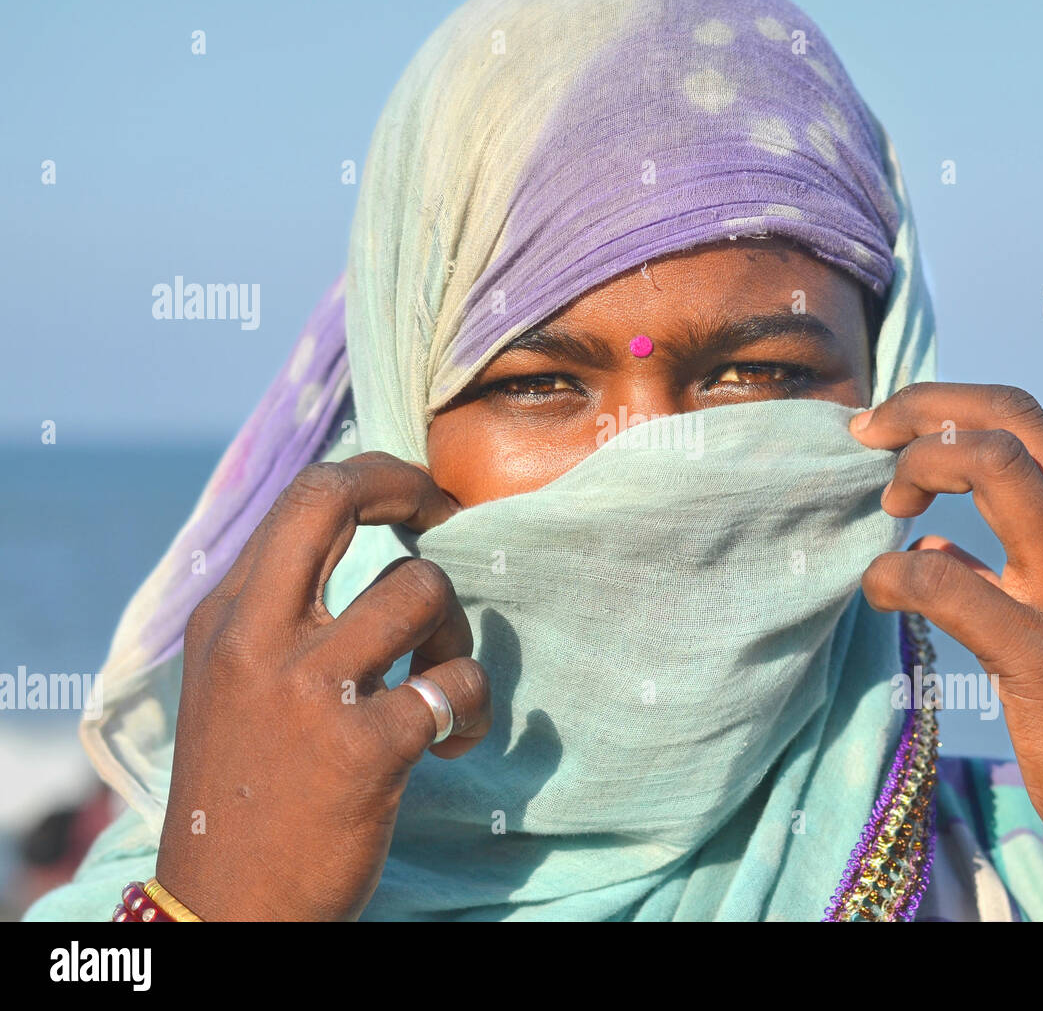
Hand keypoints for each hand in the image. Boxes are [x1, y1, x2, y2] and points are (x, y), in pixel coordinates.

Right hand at [155, 452, 491, 920]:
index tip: (418, 495)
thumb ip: (281, 612)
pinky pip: (458, 682)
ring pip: (421, 589)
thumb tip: (353, 535)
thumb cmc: (246, 790)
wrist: (227, 909)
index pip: (300, 500)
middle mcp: (256, 640)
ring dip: (454, 628)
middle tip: (445, 514)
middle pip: (332, 500)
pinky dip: (473, 706)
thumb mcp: (234, 684)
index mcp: (225, 619)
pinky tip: (450, 741)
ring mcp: (308, 692)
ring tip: (440, 678)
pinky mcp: (364, 749)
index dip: (374, 477)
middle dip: (407, 489)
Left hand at [852, 383, 1042, 898]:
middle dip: (923, 407)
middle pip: (1010, 420)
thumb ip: (1006, 570)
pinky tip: (879, 592)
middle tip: (865, 439)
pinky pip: (950, 582)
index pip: (1027, 420)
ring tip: (887, 511)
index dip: (946, 403)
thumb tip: (932, 546)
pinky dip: (897, 574)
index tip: (888, 429)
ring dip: (920, 466)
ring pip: (997, 466)